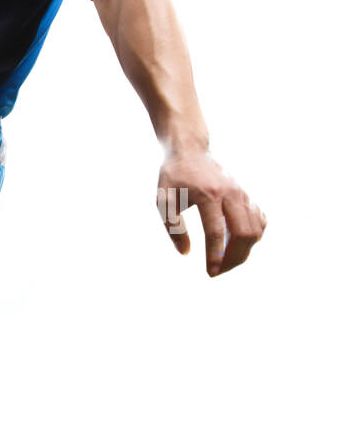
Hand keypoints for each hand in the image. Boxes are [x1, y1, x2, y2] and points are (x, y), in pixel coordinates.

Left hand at [156, 149, 266, 276]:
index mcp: (208, 195)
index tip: (211, 273)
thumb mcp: (163, 201)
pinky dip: (253, 238)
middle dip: (234, 259)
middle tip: (218, 272)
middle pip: (243, 233)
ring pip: (256, 230)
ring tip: (225, 263)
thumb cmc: (173, 177)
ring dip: (244, 252)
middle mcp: (231, 194)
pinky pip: (259, 221)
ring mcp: (243, 194)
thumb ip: (173, 227)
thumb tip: (185, 253)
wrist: (190, 151)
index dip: (215, 255)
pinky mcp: (247, 196)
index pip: (216, 232)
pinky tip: (237, 247)